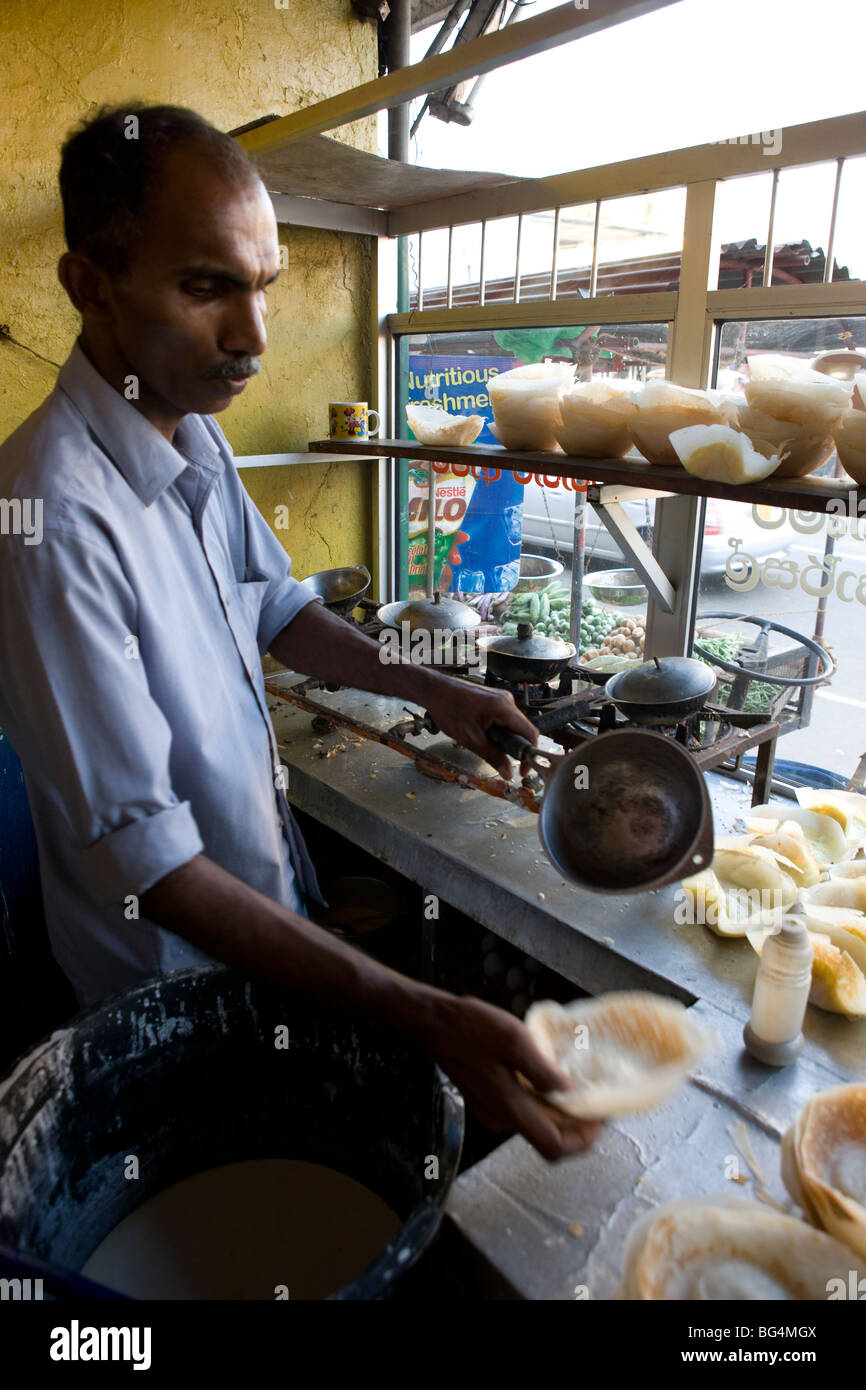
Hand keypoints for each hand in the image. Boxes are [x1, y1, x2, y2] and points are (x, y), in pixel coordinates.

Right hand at [420, 992, 601, 1161]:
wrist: (433, 1024)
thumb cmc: (469, 1028)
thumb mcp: (512, 1039)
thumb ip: (542, 1069)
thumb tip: (569, 1092)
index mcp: (510, 1107)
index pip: (555, 1147)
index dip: (583, 1140)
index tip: (599, 1118)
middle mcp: (501, 1118)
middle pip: (548, 1138)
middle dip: (576, 1125)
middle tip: (594, 1100)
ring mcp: (492, 1112)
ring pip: (536, 1124)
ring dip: (559, 1112)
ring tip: (574, 1084)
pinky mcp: (487, 1102)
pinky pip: (522, 1111)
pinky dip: (541, 1102)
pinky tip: (545, 1077)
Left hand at [422, 675, 538, 779]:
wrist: (434, 690)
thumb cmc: (448, 708)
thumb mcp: (470, 739)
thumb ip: (492, 756)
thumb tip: (508, 773)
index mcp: (504, 708)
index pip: (530, 733)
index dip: (529, 754)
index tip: (523, 770)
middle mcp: (507, 700)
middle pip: (522, 730)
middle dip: (514, 747)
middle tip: (501, 760)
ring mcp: (501, 698)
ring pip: (513, 725)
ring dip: (505, 739)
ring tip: (485, 743)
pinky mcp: (495, 700)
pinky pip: (505, 719)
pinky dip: (499, 731)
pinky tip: (483, 734)